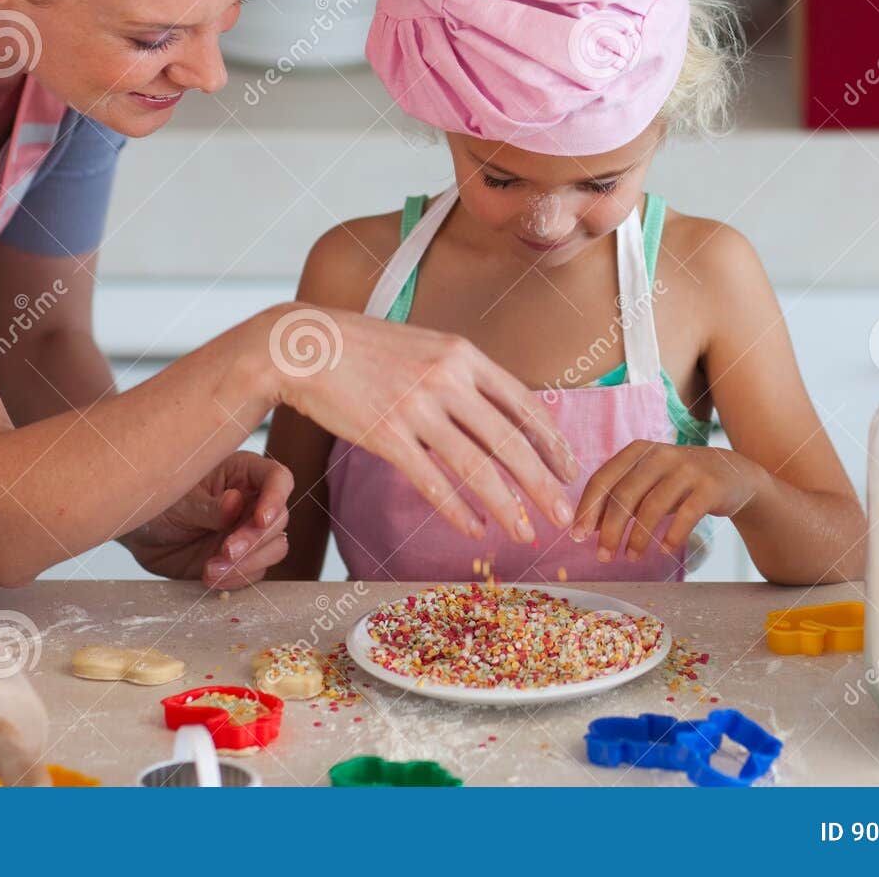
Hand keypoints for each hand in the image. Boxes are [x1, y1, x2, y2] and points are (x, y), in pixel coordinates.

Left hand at [121, 452, 292, 586]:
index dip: (276, 497)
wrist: (143, 536)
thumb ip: (207, 505)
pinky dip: (237, 579)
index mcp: (242, 473)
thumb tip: (236, 502)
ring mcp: (250, 531)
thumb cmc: (160, 505)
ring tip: (211, 569)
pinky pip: (255, 572)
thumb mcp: (178, 501)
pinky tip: (212, 578)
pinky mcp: (243, 559)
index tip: (261, 519)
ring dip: (248, 563)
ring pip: (274, 547)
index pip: (277, 478)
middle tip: (226, 551)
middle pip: (279, 519)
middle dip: (255, 539)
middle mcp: (253, 501)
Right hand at [266, 304, 577, 543]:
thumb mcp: (428, 347)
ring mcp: (417, 407)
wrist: (308, 346)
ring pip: (477, 467)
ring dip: (507, 506)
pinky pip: (432, 482)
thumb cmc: (369, 349)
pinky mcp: (387, 434)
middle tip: (563, 514)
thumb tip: (503, 414)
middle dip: (542, 484)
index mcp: (463, 355)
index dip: (552, 441)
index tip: (569, 470)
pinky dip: (458, 511)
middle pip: (510, 441)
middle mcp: (447, 379)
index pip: (524, 403)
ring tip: (524, 533)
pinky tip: (474, 530)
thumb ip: (465, 376)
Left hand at [571, 442, 763, 561]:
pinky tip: (663, 551)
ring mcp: (687, 468)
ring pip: (653, 505)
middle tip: (603, 556)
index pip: (603, 478)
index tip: (578, 536)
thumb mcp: (647, 484)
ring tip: (631, 557)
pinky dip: (672, 535)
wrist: (733, 475)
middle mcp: (660, 455)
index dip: (588, 508)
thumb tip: (587, 527)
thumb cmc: (680, 482)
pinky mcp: (710, 486)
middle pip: (625, 494)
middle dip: (611, 529)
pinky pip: (686, 514)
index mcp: (638, 451)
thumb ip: (619, 500)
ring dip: (638, 537)